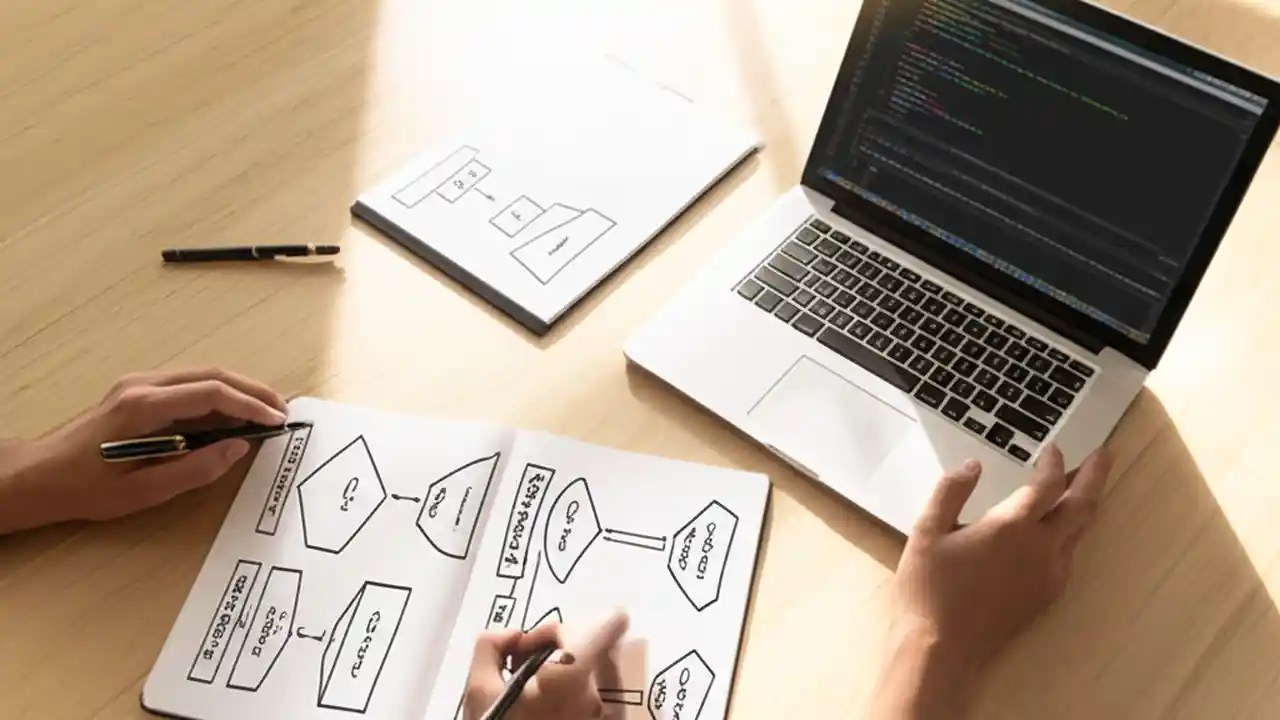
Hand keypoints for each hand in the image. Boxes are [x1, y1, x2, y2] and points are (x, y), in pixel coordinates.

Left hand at [0, 368, 286, 532]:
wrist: (40, 475)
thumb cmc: (85, 488)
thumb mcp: (143, 491)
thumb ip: (194, 469)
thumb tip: (237, 448)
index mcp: (144, 406)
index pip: (211, 393)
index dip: (250, 405)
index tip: (277, 422)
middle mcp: (143, 386)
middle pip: (212, 375)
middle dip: (253, 390)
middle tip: (284, 411)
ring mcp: (139, 385)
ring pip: (202, 376)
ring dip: (239, 390)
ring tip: (267, 411)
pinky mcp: (138, 393)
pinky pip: (189, 385)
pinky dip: (219, 395)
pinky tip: (234, 414)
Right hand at [463, 610, 628, 719]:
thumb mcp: (478, 693)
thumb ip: (491, 646)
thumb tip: (513, 633)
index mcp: (573, 675)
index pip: (610, 625)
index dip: (575, 623)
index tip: (539, 642)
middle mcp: (600, 694)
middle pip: (592, 648)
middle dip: (555, 649)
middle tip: (521, 668)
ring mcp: (608, 717)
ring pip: (596, 674)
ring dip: (565, 673)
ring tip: (532, 693)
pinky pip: (598, 699)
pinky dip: (574, 696)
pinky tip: (546, 710)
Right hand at [870, 443, 1111, 718]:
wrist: (942, 649)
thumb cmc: (929, 589)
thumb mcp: (926, 531)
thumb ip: (950, 491)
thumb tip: (973, 465)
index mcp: (1010, 526)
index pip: (1047, 483)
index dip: (1054, 461)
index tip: (1052, 448)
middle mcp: (1040, 548)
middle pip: (1082, 505)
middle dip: (1095, 476)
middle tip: (1105, 454)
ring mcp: (1049, 574)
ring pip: (1080, 531)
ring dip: (1085, 503)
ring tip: (1084, 485)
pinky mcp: (1047, 595)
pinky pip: (1069, 555)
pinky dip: (1071, 531)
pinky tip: (1058, 529)